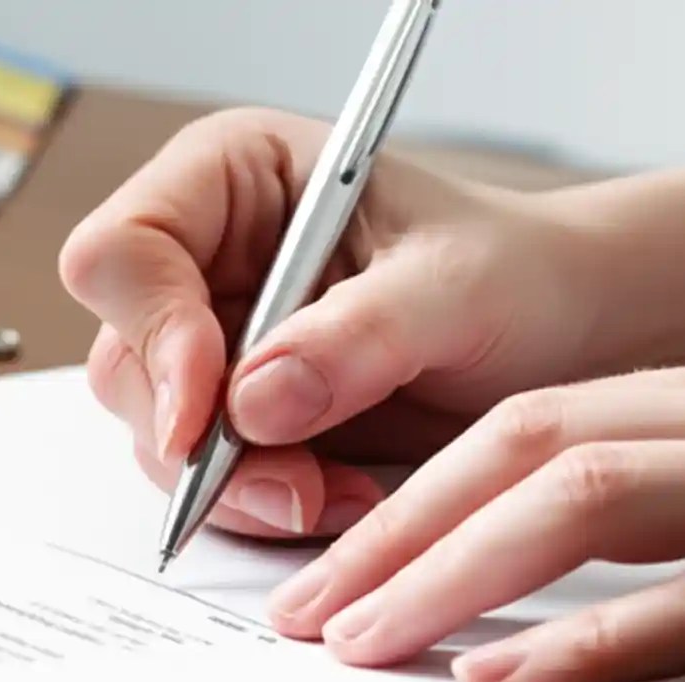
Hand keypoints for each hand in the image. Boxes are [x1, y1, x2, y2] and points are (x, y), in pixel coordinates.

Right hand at [59, 107, 608, 537]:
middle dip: (198, 435)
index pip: (124, 248)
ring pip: (156, 426)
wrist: (560, 333)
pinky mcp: (234, 407)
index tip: (209, 408)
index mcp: (232, 178)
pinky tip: (335, 494)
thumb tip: (248, 402)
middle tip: (289, 482)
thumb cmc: (516, 273)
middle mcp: (204, 254)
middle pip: (126, 353)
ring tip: (332, 491)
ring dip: (235, 481)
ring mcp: (214, 335)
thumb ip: (354, 335)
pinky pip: (205, 473)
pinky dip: (261, 501)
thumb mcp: (455, 288)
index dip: (152, 330)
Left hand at [270, 358, 684, 681]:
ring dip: (453, 571)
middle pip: (534, 442)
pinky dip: (583, 639)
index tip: (330, 572)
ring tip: (363, 638)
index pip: (531, 425)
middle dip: (401, 530)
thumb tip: (488, 585)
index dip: (415, 499)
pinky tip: (491, 676)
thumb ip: (633, 519)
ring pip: (586, 493)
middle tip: (307, 607)